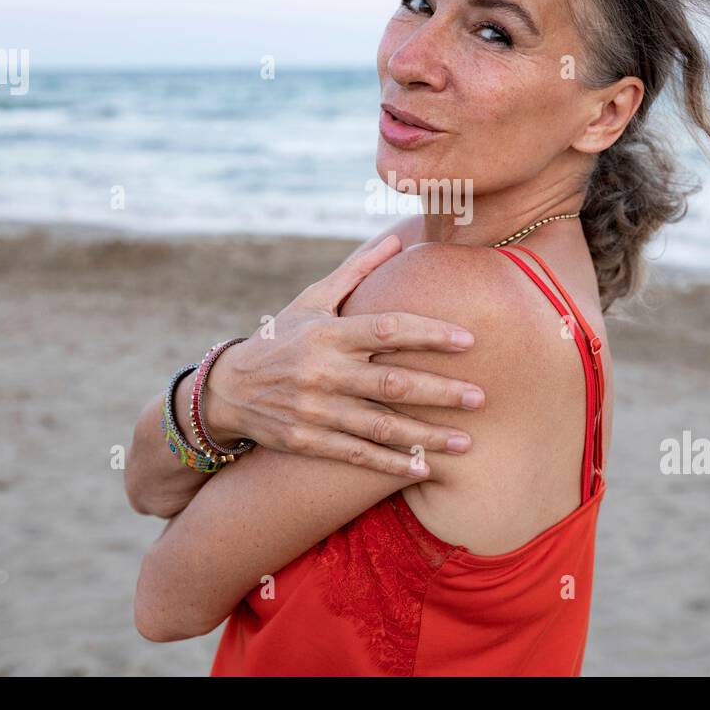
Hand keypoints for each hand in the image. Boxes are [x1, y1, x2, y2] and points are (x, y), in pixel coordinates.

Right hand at [203, 234, 481, 477]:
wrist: (228, 390)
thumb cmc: (283, 338)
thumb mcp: (312, 301)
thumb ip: (357, 272)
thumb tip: (398, 239)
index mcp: (329, 334)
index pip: (387, 330)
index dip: (428, 333)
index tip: (467, 340)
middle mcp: (324, 373)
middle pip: (391, 384)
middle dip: (439, 392)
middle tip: (480, 397)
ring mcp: (316, 411)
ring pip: (380, 427)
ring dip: (425, 437)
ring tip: (466, 442)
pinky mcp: (308, 441)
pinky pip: (357, 456)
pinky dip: (392, 465)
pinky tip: (426, 469)